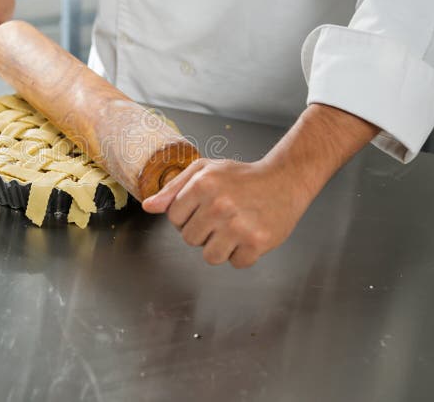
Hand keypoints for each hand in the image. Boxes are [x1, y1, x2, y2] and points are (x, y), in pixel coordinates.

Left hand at [142, 158, 314, 267]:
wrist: (284, 179)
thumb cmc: (241, 176)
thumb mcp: (204, 170)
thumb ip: (173, 188)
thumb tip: (148, 207)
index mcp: (202, 185)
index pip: (173, 218)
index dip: (186, 215)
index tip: (202, 208)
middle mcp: (219, 205)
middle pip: (189, 239)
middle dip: (202, 231)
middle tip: (221, 216)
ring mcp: (239, 226)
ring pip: (209, 257)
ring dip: (220, 246)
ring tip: (233, 228)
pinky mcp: (257, 242)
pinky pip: (236, 263)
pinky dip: (242, 254)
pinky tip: (248, 234)